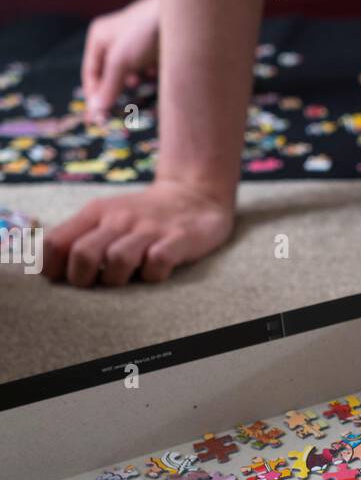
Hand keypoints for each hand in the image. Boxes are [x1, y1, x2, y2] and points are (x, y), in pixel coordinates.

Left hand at [42, 182, 235, 286]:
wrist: (194, 194)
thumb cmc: (141, 216)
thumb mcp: (105, 215)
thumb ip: (78, 236)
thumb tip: (48, 267)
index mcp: (96, 213)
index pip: (57, 242)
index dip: (53, 268)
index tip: (63, 278)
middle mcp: (120, 219)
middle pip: (83, 255)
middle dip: (82, 279)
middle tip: (93, 284)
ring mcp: (149, 229)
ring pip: (118, 261)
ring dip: (117, 279)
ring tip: (126, 279)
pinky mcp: (178, 239)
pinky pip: (157, 264)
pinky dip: (153, 275)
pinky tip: (155, 272)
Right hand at [81, 0, 159, 121]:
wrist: (181, 15)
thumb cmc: (144, 32)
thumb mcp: (121, 61)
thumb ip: (109, 86)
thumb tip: (96, 110)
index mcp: (99, 38)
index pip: (91, 73)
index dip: (95, 95)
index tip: (100, 118)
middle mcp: (115, 40)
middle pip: (110, 75)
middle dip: (116, 90)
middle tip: (121, 109)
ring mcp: (136, 44)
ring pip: (130, 73)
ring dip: (134, 82)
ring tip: (139, 81)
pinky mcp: (154, 49)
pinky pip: (147, 69)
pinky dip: (150, 74)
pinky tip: (155, 72)